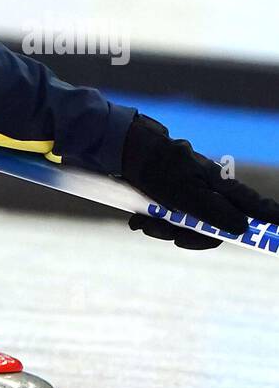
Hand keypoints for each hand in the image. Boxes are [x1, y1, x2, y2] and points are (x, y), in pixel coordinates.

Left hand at [121, 112, 278, 248]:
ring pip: (185, 223)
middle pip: (212, 224)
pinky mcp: (168, 193)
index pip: (251, 207)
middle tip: (172, 238)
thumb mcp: (187, 194)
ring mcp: (188, 191)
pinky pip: (166, 217)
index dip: (267, 219)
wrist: (124, 149)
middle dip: (189, 235)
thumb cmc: (158, 167)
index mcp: (220, 185)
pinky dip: (153, 221)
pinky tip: (138, 220)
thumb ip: (215, 211)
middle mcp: (208, 189)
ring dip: (163, 229)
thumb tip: (243, 228)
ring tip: (144, 224)